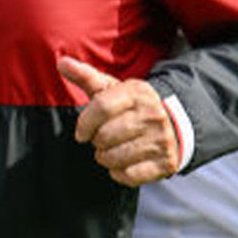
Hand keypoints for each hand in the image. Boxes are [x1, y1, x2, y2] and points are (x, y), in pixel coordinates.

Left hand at [58, 56, 180, 186]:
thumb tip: (61, 62)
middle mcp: (152, 115)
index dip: (85, 123)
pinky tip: (123, 163)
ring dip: (105, 158)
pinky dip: (119, 173)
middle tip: (101, 140)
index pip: (101, 107)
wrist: (175, 123)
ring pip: (115, 157)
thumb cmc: (132, 106)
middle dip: (96, 141)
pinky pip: (130, 176)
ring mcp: (161, 140)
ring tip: (110, 150)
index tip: (81, 132)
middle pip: (105, 135)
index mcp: (137, 93)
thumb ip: (86, 76)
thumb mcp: (112, 88)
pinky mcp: (166, 163)